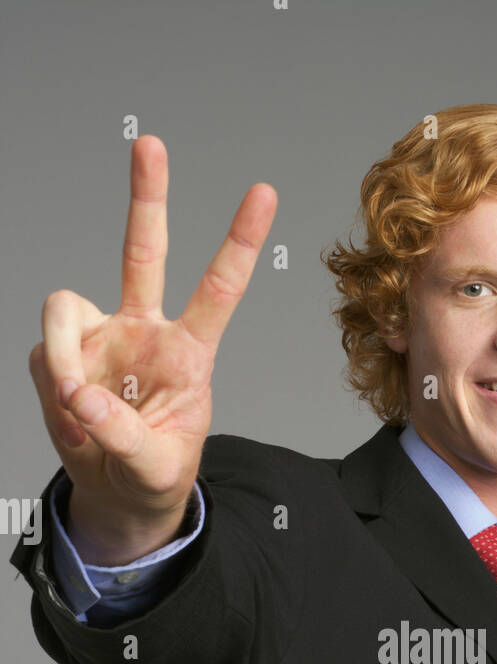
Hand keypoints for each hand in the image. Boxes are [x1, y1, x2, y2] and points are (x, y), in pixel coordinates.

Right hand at [28, 134, 276, 553]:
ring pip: (64, 307)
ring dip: (62, 355)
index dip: (239, 242)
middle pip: (144, 253)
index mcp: (187, 354)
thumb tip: (82, 396)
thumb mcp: (156, 470)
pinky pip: (43, 356)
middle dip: (146, 197)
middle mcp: (143, 332)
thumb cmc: (155, 476)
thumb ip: (123, 436)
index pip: (219, 291)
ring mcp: (101, 339)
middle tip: (150, 144)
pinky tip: (71, 419)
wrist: (121, 496)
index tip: (263, 192)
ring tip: (75, 405)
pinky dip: (51, 389)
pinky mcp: (64, 355)